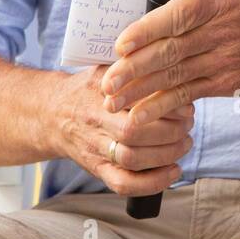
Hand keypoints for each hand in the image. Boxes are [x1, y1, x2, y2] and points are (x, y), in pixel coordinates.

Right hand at [53, 64, 194, 197]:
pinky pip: (123, 184)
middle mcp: (95, 123)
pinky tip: (173, 171)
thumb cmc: (86, 89)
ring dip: (166, 155)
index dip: (165, 107)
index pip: (134, 102)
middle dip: (170, 132)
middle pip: (133, 133)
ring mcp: (95, 149)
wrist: (51, 114)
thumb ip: (130, 64)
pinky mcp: (97, 170)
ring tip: (185, 143)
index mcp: (98, 93)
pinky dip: (153, 183)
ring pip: (132, 160)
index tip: (186, 105)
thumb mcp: (104, 68)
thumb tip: (166, 54)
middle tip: (188, 125)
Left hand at [98, 0, 239, 126]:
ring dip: (140, 91)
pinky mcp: (229, 83)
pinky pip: (190, 95)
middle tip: (104, 80)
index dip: (144, 31)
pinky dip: (163, 107)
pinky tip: (140, 116)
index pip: (176, 15)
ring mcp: (226, 61)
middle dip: (132, 69)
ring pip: (174, 77)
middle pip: (169, 52)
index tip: (120, 43)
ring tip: (111, 101)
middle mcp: (222, 32)